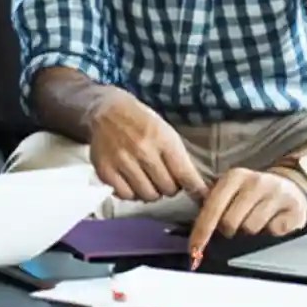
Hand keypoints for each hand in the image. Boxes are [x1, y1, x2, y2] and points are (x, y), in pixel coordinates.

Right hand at [88, 88, 207, 202]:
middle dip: (170, 187)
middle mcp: (143, 150)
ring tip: (148, 179)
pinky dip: (131, 193)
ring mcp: (122, 161)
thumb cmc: (141, 121)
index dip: (196, 190)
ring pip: (148, 195)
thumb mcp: (165, 131)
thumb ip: (178, 157)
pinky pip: (126, 195)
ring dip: (151, 191)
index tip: (200, 196)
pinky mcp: (105, 170)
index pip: (186, 175)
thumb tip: (196, 188)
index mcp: (163, 138)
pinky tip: (131, 181)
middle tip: (163, 177)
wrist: (105, 110)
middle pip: (168, 189)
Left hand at [189, 167, 306, 261]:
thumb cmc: (253, 193)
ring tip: (258, 219)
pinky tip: (274, 220)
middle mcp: (255, 182)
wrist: (291, 185)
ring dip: (252, 231)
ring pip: (252, 229)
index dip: (201, 231)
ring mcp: (277, 193)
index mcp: (234, 177)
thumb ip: (213, 205)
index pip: (212, 208)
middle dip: (229, 230)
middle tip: (237, 224)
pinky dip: (272, 231)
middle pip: (230, 223)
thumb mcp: (232, 190)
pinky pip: (275, 231)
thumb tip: (194, 234)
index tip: (193, 249)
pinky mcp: (295, 208)